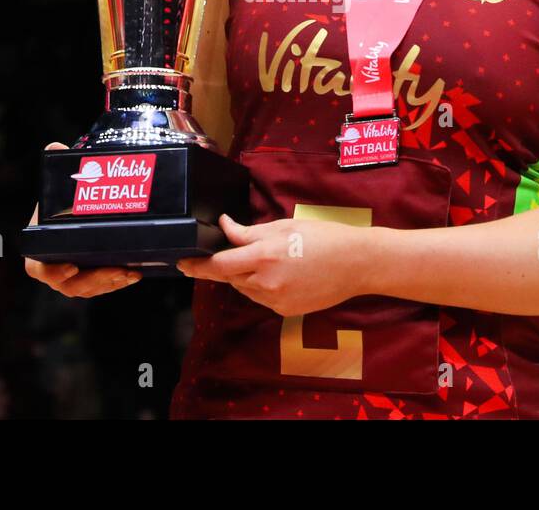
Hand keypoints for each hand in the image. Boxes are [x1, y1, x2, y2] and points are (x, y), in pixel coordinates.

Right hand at [22, 142, 142, 297]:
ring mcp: (73, 271)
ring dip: (108, 282)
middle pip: (68, 284)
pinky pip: (101, 285)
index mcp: (41, 243)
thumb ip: (60, 166)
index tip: (70, 267)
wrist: (80, 203)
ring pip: (87, 287)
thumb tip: (54, 147)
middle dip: (93, 280)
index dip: (51, 272)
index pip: (38, 267)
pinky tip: (134, 273)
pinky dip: (116, 281)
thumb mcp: (65, 182)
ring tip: (130, 271)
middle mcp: (54, 261)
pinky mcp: (91, 273)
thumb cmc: (67, 196)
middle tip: (116, 270)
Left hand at [176, 214, 371, 316]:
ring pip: (245, 289)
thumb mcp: (283, 227)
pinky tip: (282, 273)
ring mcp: (276, 300)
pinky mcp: (286, 311)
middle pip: (230, 277)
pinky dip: (262, 286)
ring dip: (245, 276)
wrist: (357, 263)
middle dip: (226, 266)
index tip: (182, 262)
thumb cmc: (323, 237)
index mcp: (264, 257)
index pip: (220, 265)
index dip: (198, 265)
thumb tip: (225, 227)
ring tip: (269, 259)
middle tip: (235, 253)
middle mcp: (266, 283)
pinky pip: (262, 298)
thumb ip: (249, 232)